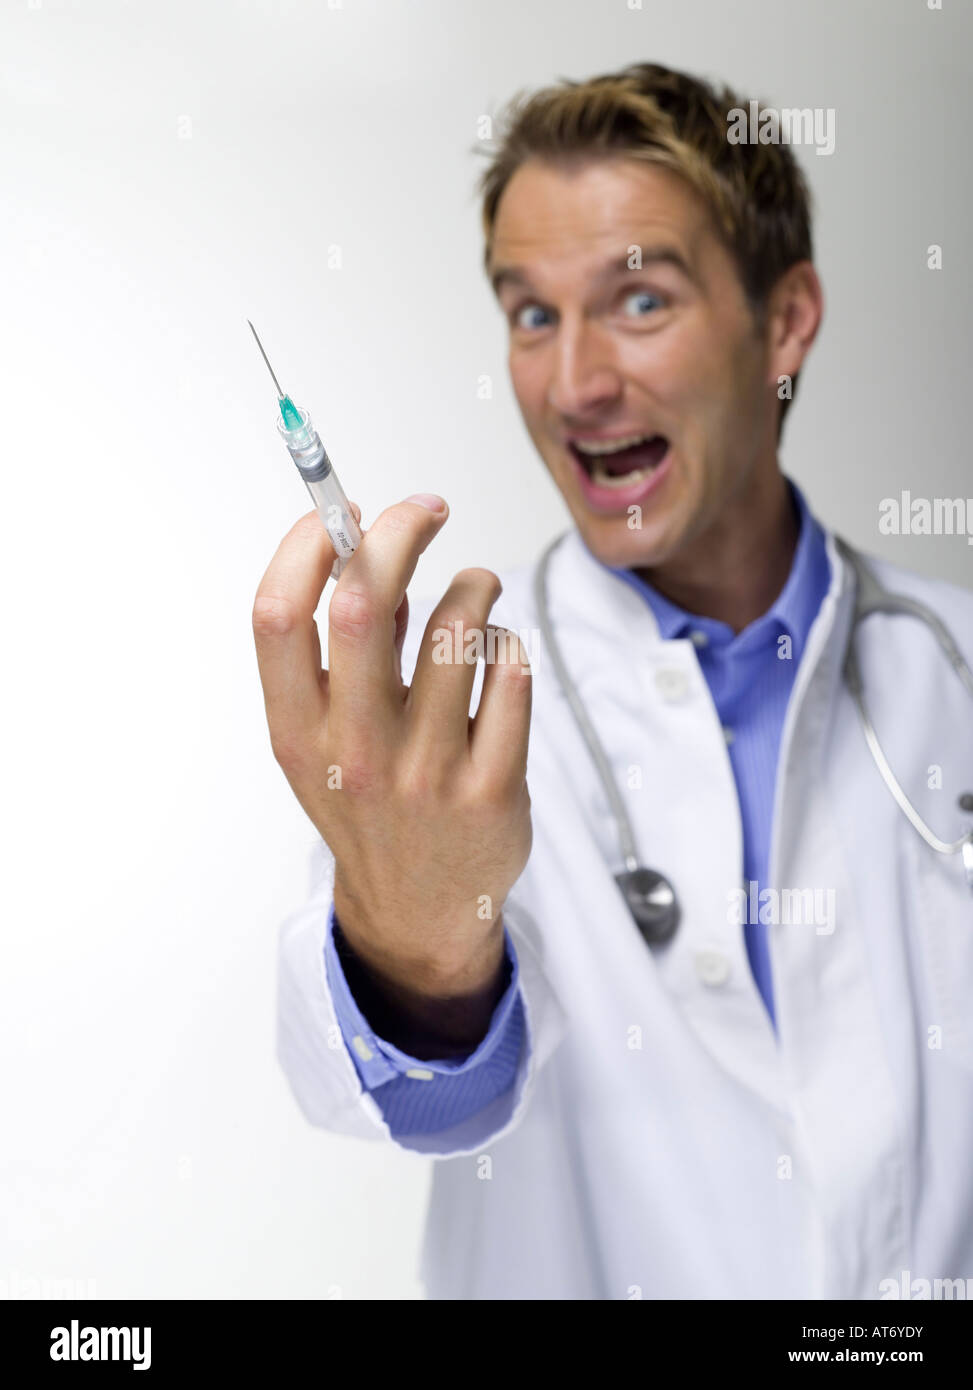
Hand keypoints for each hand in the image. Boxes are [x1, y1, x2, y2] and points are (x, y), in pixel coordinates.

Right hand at [253, 495, 531, 1023]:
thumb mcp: (325, 742)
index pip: (278, 615)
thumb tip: (360, 545)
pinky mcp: (493, 789)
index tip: (341, 512)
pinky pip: (513, 676)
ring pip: (458, 627)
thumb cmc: (371, 809)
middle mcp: (356, 751)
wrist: (420, 912)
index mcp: (299, 733)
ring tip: (478, 592)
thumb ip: (338, 654)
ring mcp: (427, 772)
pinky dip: (510, 647)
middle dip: (397, 531)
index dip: (306, 545)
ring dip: (475, 585)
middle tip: (426, 510)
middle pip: (362, 601)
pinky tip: (501, 659)